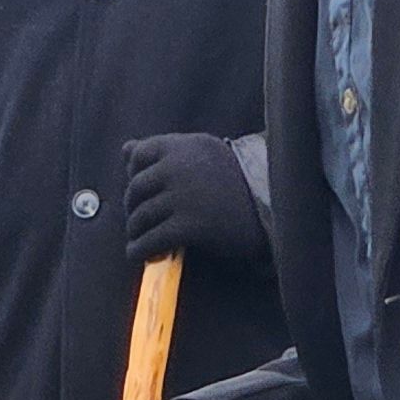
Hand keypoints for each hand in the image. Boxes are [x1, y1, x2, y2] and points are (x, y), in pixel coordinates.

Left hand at [118, 132, 267, 268]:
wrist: (273, 208)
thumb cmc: (239, 181)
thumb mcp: (204, 153)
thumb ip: (167, 150)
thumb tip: (125, 149)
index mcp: (185, 145)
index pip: (141, 153)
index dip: (134, 172)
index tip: (140, 189)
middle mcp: (180, 166)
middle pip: (136, 187)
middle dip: (132, 206)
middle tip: (138, 220)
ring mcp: (184, 196)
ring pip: (141, 215)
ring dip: (135, 230)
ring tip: (139, 238)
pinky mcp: (189, 225)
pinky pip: (151, 239)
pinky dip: (139, 249)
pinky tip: (138, 254)